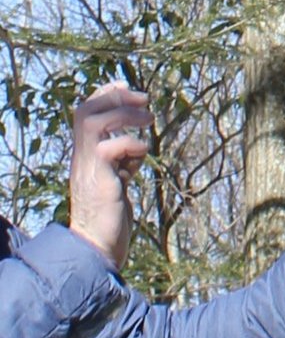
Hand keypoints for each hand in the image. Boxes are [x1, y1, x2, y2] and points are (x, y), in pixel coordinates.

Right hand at [68, 83, 154, 272]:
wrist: (96, 250)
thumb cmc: (109, 218)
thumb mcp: (116, 181)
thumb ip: (120, 162)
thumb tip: (136, 145)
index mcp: (87, 156)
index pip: (86, 113)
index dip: (105, 94)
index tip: (128, 87)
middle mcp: (83, 160)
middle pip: (85, 111)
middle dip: (114, 97)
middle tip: (144, 99)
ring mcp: (88, 170)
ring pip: (92, 123)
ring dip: (123, 114)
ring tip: (148, 119)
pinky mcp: (100, 183)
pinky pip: (108, 149)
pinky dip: (129, 143)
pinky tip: (143, 153)